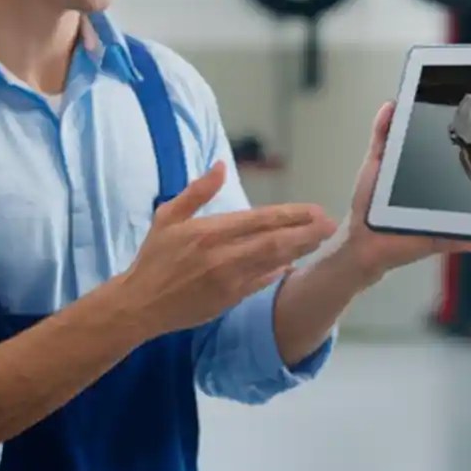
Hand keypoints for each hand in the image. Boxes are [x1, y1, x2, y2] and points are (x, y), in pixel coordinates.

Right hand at [118, 161, 337, 335]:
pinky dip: (280, 271)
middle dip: (306, 233)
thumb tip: (220, 166)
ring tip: (321, 240)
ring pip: (273, 263)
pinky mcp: (230, 300)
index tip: (314, 209)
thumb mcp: (169, 217)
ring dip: (300, 250)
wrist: (141, 304)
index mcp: (209, 232)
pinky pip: (262, 282)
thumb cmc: (155, 257)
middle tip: (329, 224)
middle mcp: (223, 256)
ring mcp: (229, 281)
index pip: (259, 220)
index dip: (291, 215)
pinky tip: (294, 262)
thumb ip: (197, 191)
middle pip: (275, 242)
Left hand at [340, 101, 470, 283]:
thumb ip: (383, 135)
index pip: (451, 162)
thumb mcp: (376, 162)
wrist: (363, 241)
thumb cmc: (368, 205)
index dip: (469, 148)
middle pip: (468, 187)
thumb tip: (391, 105)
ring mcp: (446, 219)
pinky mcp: (445, 238)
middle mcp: (441, 199)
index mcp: (428, 180)